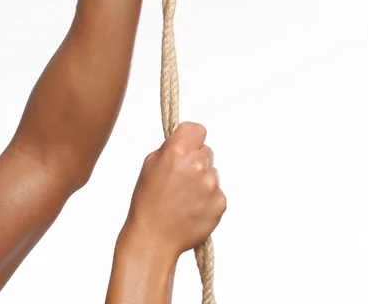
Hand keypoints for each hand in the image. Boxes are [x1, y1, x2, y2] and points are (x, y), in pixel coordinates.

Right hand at [119, 122, 226, 259]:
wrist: (153, 239)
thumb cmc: (147, 200)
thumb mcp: (150, 164)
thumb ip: (171, 147)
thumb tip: (187, 140)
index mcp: (178, 150)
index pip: (198, 129)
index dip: (191, 137)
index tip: (187, 146)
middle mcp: (197, 164)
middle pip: (206, 151)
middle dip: (195, 160)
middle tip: (180, 178)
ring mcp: (211, 184)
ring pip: (212, 171)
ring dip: (202, 180)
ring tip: (184, 197)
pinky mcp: (220, 202)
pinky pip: (217, 192)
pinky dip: (208, 198)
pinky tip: (192, 208)